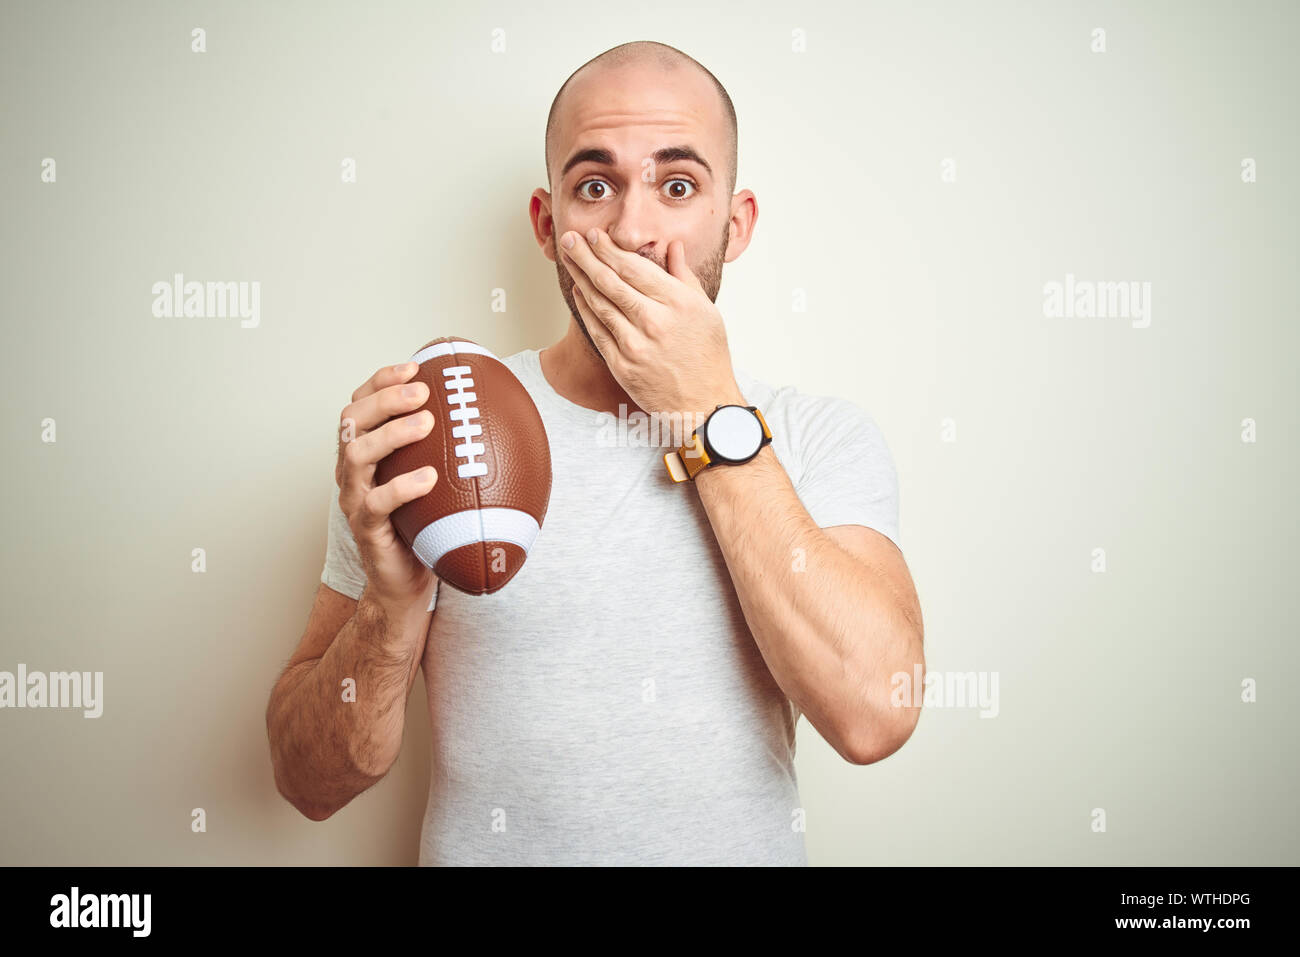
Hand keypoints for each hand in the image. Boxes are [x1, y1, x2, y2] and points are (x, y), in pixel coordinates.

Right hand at [336, 362, 438, 612]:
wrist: (405, 581)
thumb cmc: (424, 524)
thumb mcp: (437, 480)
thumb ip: (449, 449)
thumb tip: (495, 415)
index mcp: (367, 451)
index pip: (362, 404)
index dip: (382, 381)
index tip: (416, 368)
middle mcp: (353, 470)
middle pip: (352, 420)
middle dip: (385, 399)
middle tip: (422, 392)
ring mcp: (354, 498)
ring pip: (356, 456)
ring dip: (391, 434)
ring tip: (425, 424)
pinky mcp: (365, 528)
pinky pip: (375, 504)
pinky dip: (401, 487)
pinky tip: (428, 478)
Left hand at [559, 227, 745, 419]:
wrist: (703, 405)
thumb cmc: (708, 357)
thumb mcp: (707, 311)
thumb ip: (684, 277)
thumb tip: (672, 247)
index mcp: (678, 303)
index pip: (634, 268)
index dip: (609, 249)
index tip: (594, 235)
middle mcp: (654, 322)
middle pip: (610, 281)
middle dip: (585, 256)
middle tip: (569, 239)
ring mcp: (635, 345)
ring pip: (600, 303)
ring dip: (580, 277)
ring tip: (568, 259)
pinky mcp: (622, 366)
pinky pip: (597, 330)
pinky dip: (585, 308)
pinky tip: (578, 291)